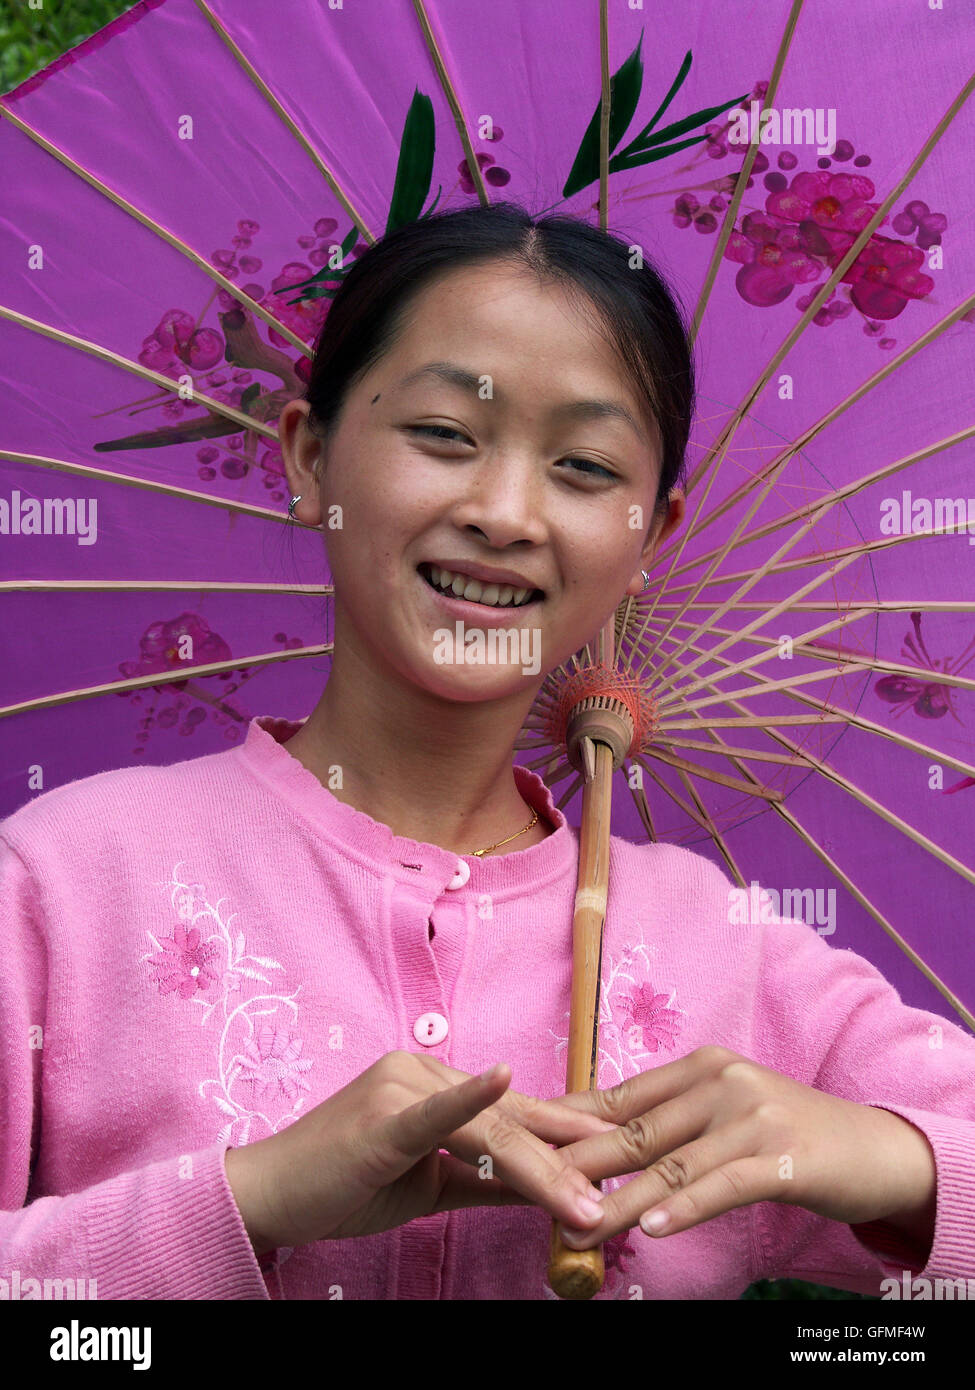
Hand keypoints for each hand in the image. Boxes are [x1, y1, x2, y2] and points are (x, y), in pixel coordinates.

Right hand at [226, 1050, 615, 1251]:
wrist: (273, 1196)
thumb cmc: (345, 1185)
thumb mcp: (430, 1184)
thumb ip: (485, 1178)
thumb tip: (544, 1189)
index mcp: (435, 1082)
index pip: (515, 1112)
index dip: (567, 1136)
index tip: (619, 1155)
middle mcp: (422, 1070)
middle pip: (512, 1122)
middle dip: (567, 1164)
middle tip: (616, 1195)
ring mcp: (401, 1087)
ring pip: (489, 1128)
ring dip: (541, 1169)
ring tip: (584, 1203)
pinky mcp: (381, 1117)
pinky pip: (434, 1111)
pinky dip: (470, 1096)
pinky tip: (503, 1079)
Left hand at [543, 1046, 936, 1247]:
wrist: (874, 1148)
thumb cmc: (790, 1134)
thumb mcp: (729, 1113)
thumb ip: (675, 1124)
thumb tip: (602, 1146)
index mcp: (702, 1066)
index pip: (620, 1096)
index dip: (569, 1123)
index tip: (524, 1144)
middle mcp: (722, 1082)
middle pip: (635, 1131)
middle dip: (579, 1167)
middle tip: (530, 1194)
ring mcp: (753, 1117)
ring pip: (669, 1165)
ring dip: (618, 1202)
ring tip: (576, 1228)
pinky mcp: (782, 1157)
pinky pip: (721, 1186)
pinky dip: (683, 1208)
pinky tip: (651, 1229)